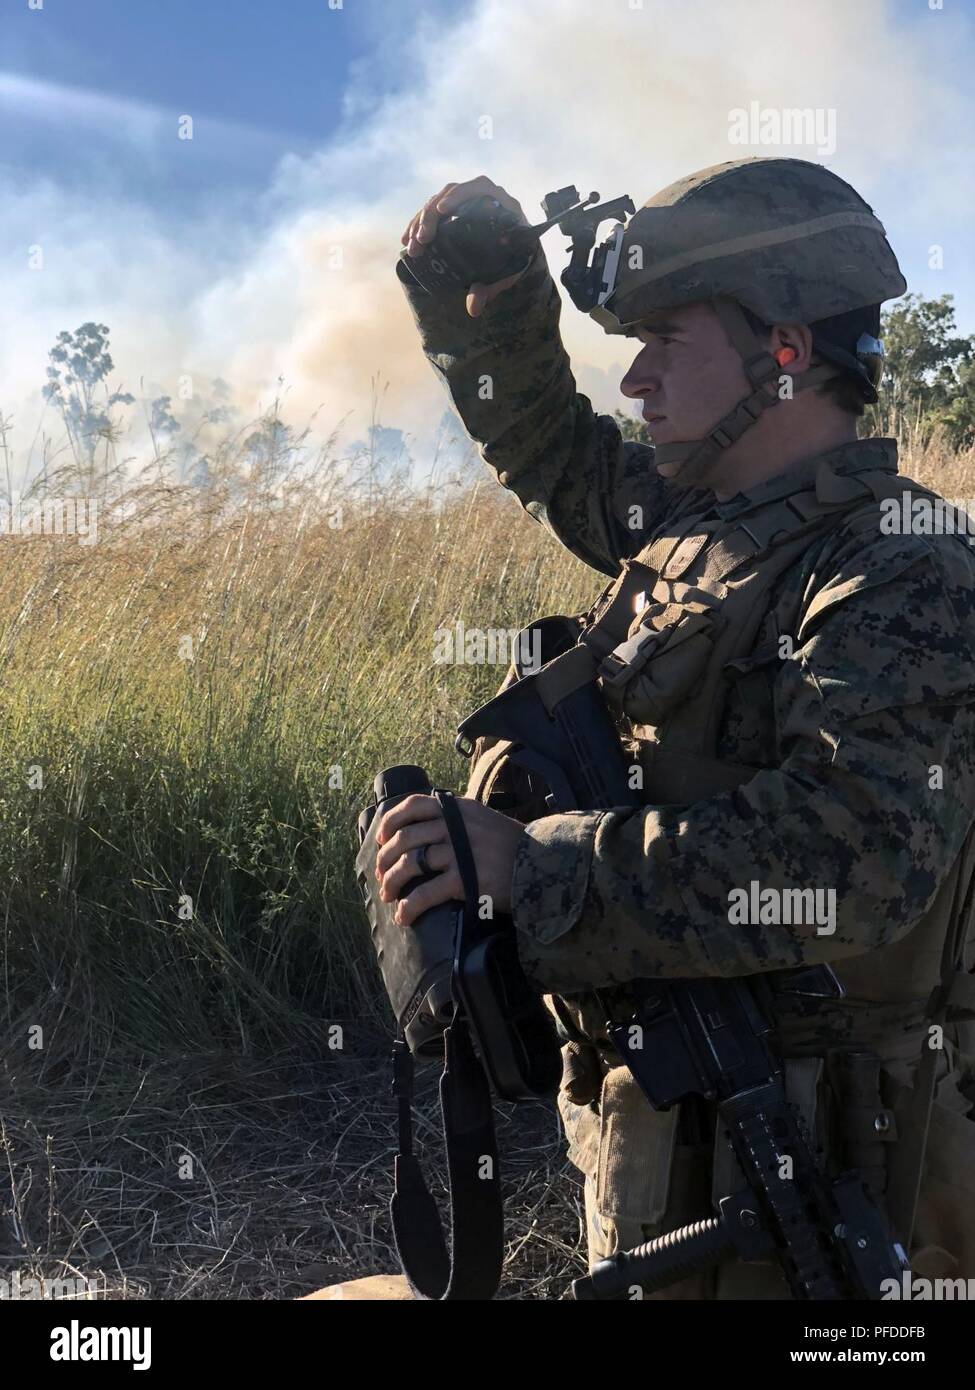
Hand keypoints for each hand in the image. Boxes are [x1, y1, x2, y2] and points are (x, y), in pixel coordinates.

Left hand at [374, 793, 525, 926]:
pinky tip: (404, 915)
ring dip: (393, 882)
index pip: (414, 805)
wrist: (544, 866)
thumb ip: (459, 821)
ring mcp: (460, 852)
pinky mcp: (465, 880)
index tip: (381, 839)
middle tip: (382, 875)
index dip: (391, 822)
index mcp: (460, 809)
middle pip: (406, 838)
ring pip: (411, 864)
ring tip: (389, 896)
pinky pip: (426, 893)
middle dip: (386, 859)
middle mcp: (457, 826)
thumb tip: (427, 831)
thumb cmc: (514, 847)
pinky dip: (410, 906)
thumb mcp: (485, 821)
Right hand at [401, 175, 532, 316]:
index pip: (479, 187)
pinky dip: (418, 224)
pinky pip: (431, 210)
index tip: (443, 211)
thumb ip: (489, 288)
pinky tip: (407, 240)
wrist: (516, 252)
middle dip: (431, 216)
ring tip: (412, 245)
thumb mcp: (504, 274)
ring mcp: (464, 202)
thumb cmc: (514, 259)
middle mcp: (481, 197)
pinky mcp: (452, 211)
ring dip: (420, 221)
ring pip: (437, 201)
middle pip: (451, 193)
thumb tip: (473, 308)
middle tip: (421, 241)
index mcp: (501, 203)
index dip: (458, 195)